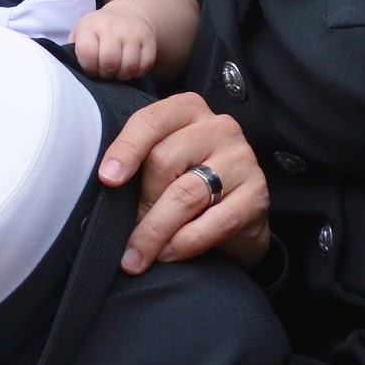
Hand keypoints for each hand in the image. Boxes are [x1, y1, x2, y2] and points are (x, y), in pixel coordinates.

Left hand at [71, 5, 156, 80]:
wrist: (127, 14)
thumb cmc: (98, 30)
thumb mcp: (80, 33)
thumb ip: (73, 51)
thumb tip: (69, 71)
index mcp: (91, 27)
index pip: (87, 54)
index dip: (88, 68)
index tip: (90, 69)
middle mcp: (112, 28)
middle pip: (109, 62)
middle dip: (105, 74)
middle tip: (104, 72)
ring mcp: (132, 34)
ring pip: (129, 66)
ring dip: (121, 75)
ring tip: (116, 71)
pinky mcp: (148, 41)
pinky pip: (145, 65)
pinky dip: (137, 72)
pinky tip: (130, 67)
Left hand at [97, 92, 269, 272]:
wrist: (239, 214)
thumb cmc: (187, 181)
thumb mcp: (162, 162)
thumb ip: (138, 163)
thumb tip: (107, 189)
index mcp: (187, 109)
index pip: (150, 121)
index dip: (125, 150)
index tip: (106, 179)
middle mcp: (218, 126)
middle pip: (164, 161)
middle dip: (140, 204)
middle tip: (126, 236)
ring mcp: (242, 158)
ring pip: (186, 194)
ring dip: (155, 230)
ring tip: (137, 255)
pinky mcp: (257, 193)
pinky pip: (216, 221)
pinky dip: (186, 242)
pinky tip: (168, 254)